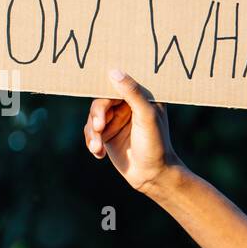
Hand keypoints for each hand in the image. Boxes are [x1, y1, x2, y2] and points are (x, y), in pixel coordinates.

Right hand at [83, 69, 184, 193]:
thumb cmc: (156, 144)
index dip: (105, 86)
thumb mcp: (146, 115)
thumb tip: (114, 71)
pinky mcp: (108, 135)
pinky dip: (92, 142)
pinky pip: (91, 132)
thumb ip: (132, 93)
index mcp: (142, 96)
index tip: (94, 87)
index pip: (118, 84)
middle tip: (99, 127)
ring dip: (93, 132)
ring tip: (97, 147)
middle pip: (101, 101)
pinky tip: (98, 154)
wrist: (153, 175)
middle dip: (97, 115)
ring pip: (93, 117)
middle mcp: (128, 106)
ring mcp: (117, 120)